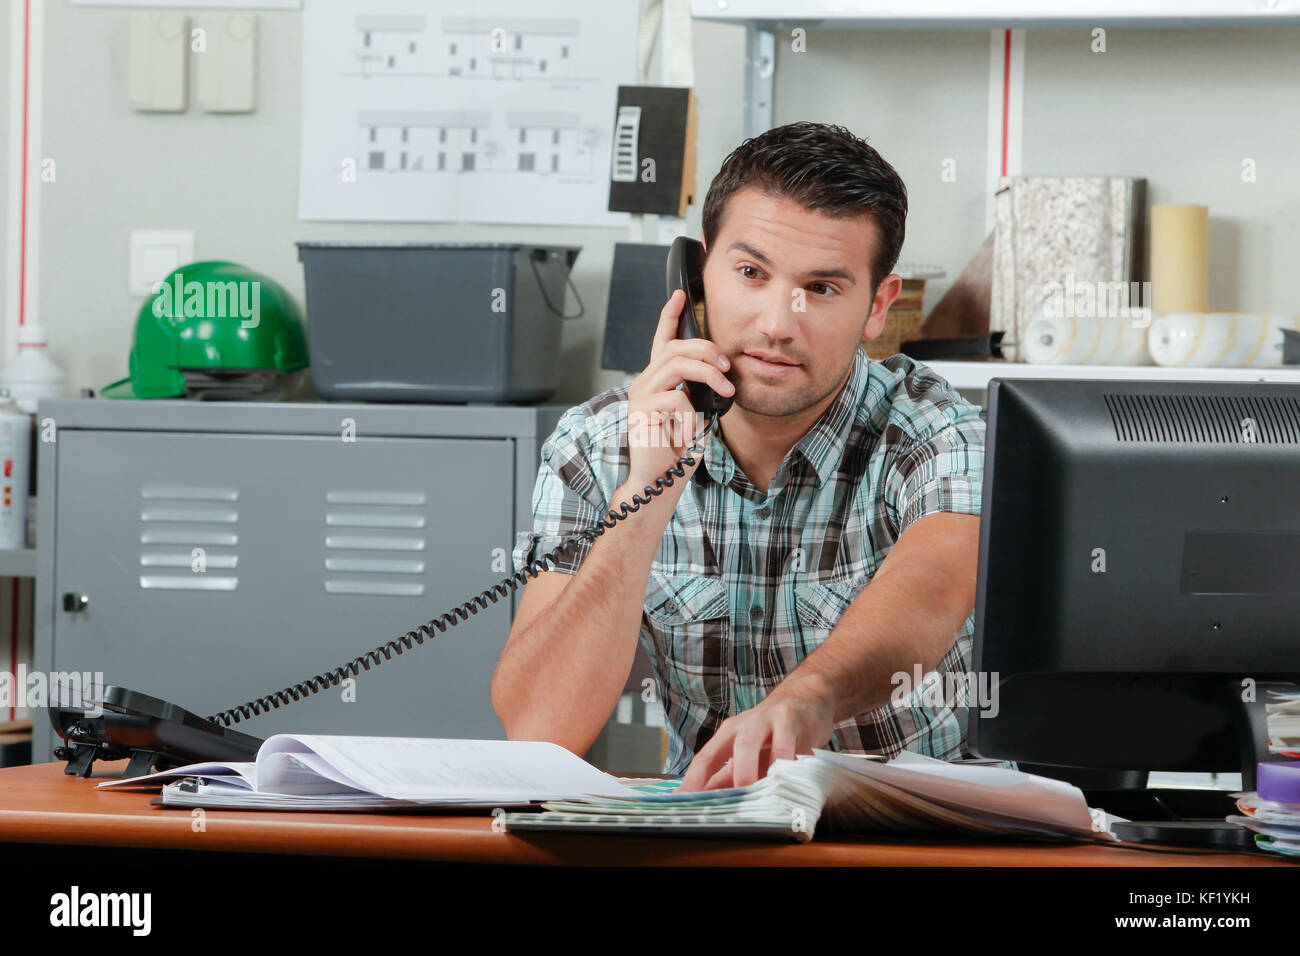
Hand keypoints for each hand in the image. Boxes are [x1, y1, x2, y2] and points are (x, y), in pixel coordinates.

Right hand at [624, 289, 734, 494]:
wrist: (659, 481)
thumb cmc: (676, 451)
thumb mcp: (693, 414)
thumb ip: (696, 391)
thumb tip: (718, 372)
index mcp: (657, 381)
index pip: (661, 340)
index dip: (670, 316)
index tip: (680, 295)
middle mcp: (644, 382)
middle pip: (678, 348)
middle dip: (708, 351)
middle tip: (728, 369)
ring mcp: (640, 395)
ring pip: (678, 364)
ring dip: (710, 375)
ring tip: (725, 393)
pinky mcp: (642, 410)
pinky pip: (678, 398)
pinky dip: (693, 416)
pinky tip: (689, 432)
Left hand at [677, 693, 835, 791]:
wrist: (803, 700)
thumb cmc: (769, 733)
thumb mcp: (745, 753)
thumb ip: (727, 777)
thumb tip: (703, 803)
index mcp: (729, 733)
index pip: (706, 758)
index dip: (694, 780)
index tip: (684, 802)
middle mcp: (748, 724)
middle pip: (740, 746)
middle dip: (740, 774)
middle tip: (740, 802)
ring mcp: (773, 720)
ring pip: (769, 745)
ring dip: (768, 771)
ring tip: (769, 794)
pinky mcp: (796, 722)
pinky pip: (793, 748)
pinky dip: (791, 767)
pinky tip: (792, 782)